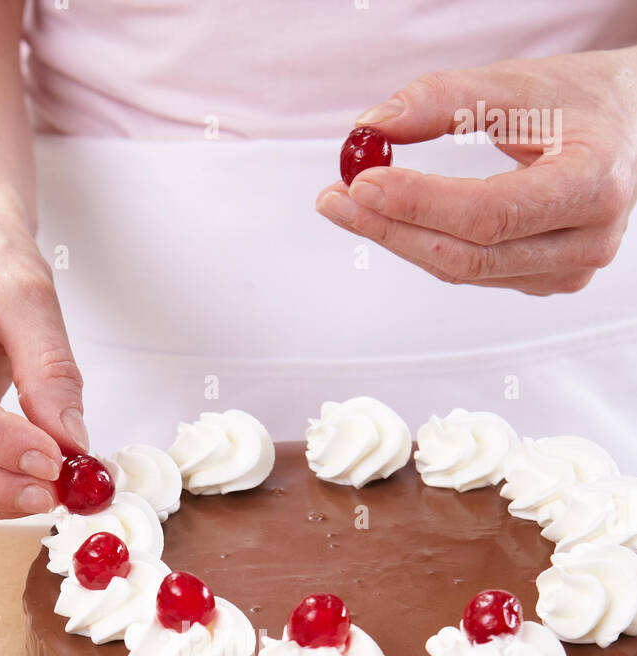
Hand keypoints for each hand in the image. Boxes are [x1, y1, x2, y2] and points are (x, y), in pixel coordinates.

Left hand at [317, 48, 636, 294]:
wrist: (629, 127)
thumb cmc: (579, 101)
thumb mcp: (518, 83)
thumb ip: (445, 100)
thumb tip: (371, 126)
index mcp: (594, 185)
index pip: (491, 212)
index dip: (421, 203)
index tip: (363, 181)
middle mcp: (589, 240)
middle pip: (470, 256)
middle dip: (393, 229)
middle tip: (337, 200)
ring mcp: (570, 270)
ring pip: (466, 271)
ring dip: (402, 240)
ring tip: (352, 203)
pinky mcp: (548, 282)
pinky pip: (475, 273)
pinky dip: (429, 247)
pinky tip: (398, 221)